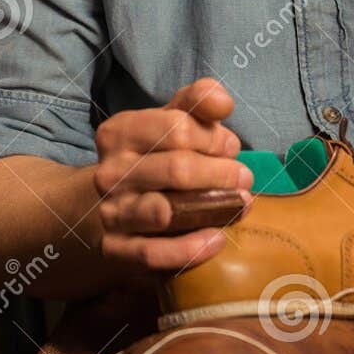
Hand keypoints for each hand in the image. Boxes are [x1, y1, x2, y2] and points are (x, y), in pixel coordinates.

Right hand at [92, 77, 252, 271]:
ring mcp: (110, 212)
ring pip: (165, 212)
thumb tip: (222, 100)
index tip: (230, 146)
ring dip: (212, 209)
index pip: (177, 127)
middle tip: (244, 177)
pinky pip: (154, 253)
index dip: (214, 137)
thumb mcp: (171, 120)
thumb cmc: (156, 155)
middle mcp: (109, 172)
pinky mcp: (116, 249)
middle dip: (222, 173)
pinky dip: (191, 249)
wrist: (116, 203)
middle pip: (177, 169)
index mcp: (119, 133)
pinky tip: (217, 239)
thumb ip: (198, 101)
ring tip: (239, 204)